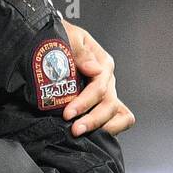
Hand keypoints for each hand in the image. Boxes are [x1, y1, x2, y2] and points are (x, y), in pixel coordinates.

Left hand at [61, 20, 135, 136]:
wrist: (51, 46)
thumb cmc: (59, 40)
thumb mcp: (68, 37)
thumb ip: (80, 52)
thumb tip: (94, 69)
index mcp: (102, 62)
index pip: (99, 86)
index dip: (84, 102)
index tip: (67, 113)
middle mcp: (107, 79)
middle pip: (108, 104)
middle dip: (92, 120)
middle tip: (74, 129)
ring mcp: (108, 92)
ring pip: (117, 114)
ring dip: (102, 127)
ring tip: (82, 134)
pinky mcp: (104, 103)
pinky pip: (121, 118)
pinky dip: (113, 128)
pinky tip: (96, 135)